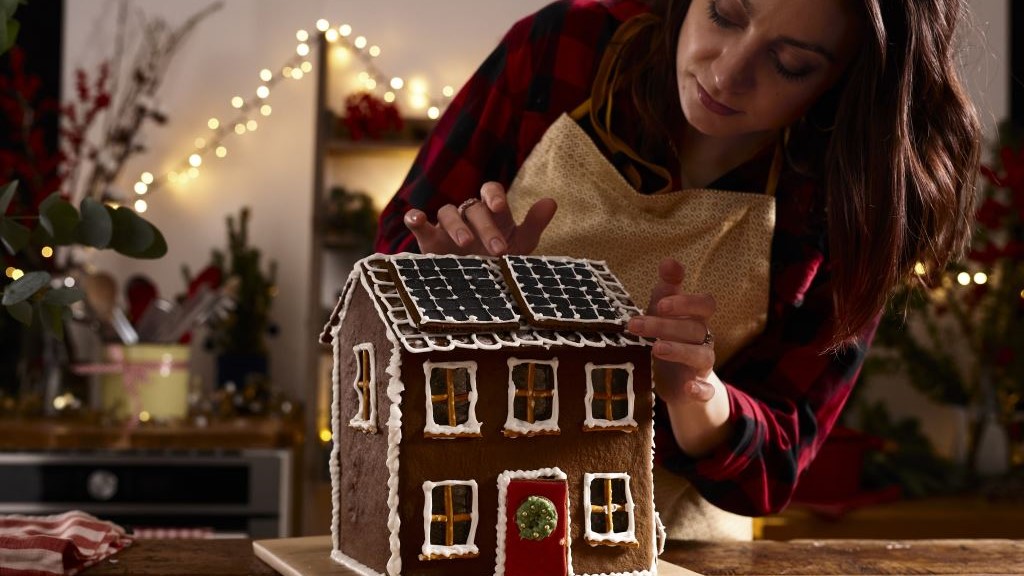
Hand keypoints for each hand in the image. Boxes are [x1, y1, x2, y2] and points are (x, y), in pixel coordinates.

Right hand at [403, 182, 556, 255]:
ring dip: (456, 226)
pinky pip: (418, 223)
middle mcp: (468, 215)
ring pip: (446, 212)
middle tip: (498, 250)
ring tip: (466, 245)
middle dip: (486, 227)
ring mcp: (446, 226)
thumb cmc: (500, 262)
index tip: (501, 208)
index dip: (494, 195)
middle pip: (473, 208)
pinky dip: (415, 219)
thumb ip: (533, 224)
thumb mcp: (520, 245)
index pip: (490, 190)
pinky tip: (416, 220)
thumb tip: (552, 201)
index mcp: (491, 212)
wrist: (478, 291)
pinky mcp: (428, 240)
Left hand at [627, 257, 730, 456]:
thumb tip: (669, 260)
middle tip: (634, 325)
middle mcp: (703, 341)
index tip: (660, 303)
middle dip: (664, 325)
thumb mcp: (663, 316)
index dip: (686, 302)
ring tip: (656, 349)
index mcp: (695, 320)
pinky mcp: (699, 391)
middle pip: (694, 328)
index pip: (705, 304)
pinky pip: (707, 390)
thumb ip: (666, 290)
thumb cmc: (668, 340)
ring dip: (680, 351)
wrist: (678, 385)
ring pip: (702, 355)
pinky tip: (688, 388)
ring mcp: (702, 367)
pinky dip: (700, 389)